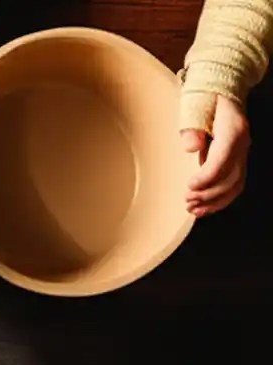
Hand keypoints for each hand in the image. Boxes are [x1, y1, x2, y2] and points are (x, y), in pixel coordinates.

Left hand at [181, 95, 250, 216]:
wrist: (222, 89)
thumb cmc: (205, 97)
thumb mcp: (194, 104)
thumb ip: (191, 127)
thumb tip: (190, 146)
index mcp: (233, 130)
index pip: (223, 159)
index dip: (207, 177)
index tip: (189, 187)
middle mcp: (242, 143)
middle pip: (231, 177)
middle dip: (209, 194)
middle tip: (187, 201)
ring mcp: (242, 152)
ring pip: (235, 184)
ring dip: (214, 201)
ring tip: (193, 209)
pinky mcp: (237, 160)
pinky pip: (234, 184)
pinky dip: (220, 199)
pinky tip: (204, 208)